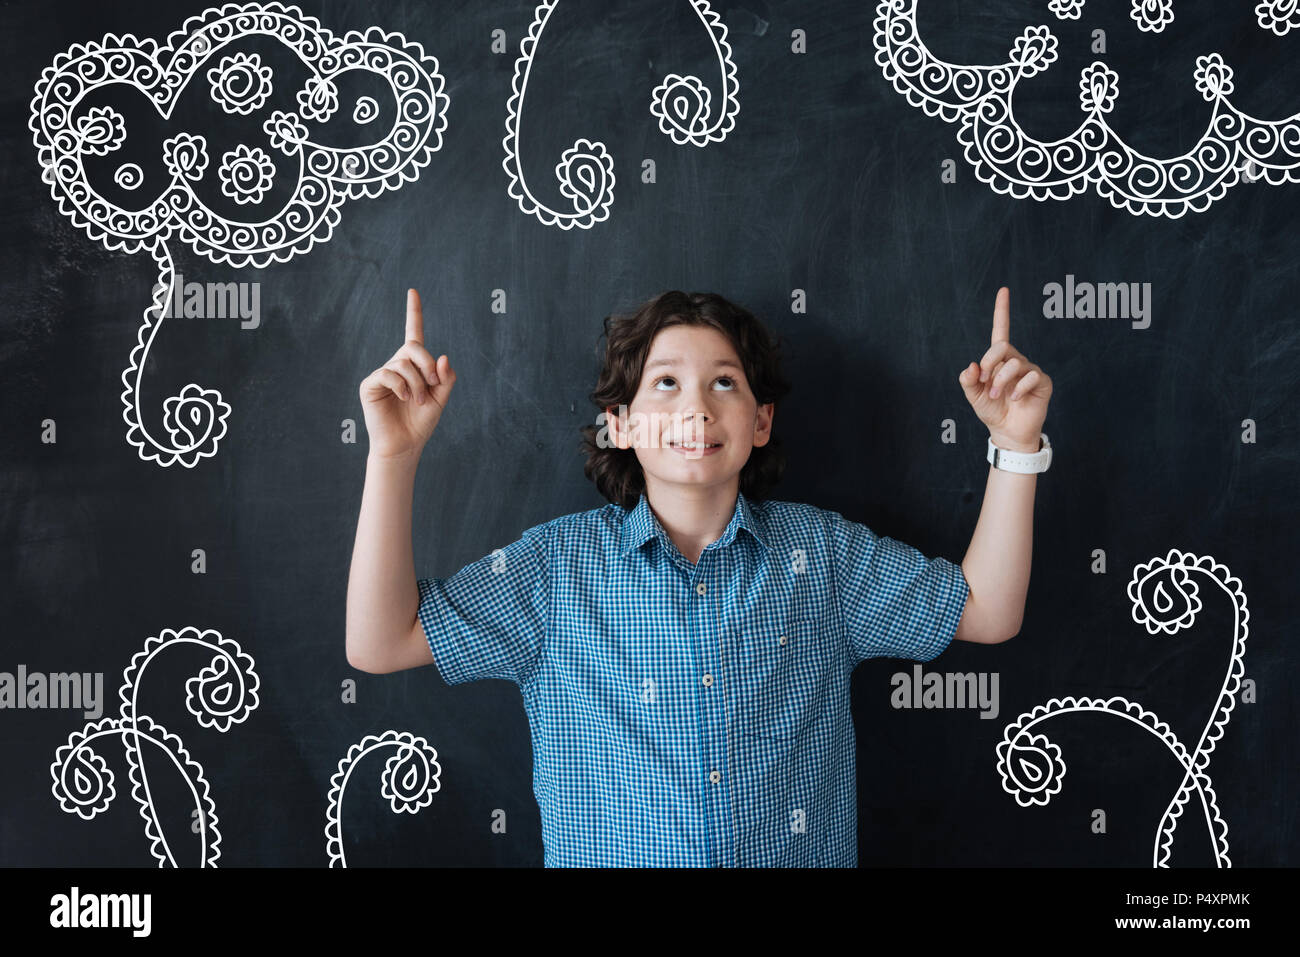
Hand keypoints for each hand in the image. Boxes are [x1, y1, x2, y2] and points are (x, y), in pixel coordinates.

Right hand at [359, 288, 455, 460]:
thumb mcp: (441, 398)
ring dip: (417, 384)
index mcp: (414, 365)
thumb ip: (445, 378)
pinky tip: (404, 399)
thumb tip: (443, 357)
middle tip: (433, 384)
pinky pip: (388, 374)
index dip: (413, 312)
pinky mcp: (370, 384)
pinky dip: (401, 386)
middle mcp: (396, 364)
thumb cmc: (421, 422)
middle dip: (428, 364)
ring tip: (417, 402)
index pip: (413, 333)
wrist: (404, 444)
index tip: (412, 291)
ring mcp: (382, 373)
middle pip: (413, 347)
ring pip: (404, 363)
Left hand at [958, 287, 1051, 452]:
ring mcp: (1030, 370)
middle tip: (985, 382)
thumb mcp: (973, 396)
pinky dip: (1018, 388)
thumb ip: (968, 380)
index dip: (1002, 310)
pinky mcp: (1042, 382)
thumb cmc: (991, 411)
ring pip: (1015, 363)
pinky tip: (1015, 398)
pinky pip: (1031, 376)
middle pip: (1002, 347)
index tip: (1003, 290)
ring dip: (1001, 380)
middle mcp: (1016, 360)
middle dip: (990, 363)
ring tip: (998, 395)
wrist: (1007, 431)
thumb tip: (973, 365)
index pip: (1001, 330)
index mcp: (998, 360)